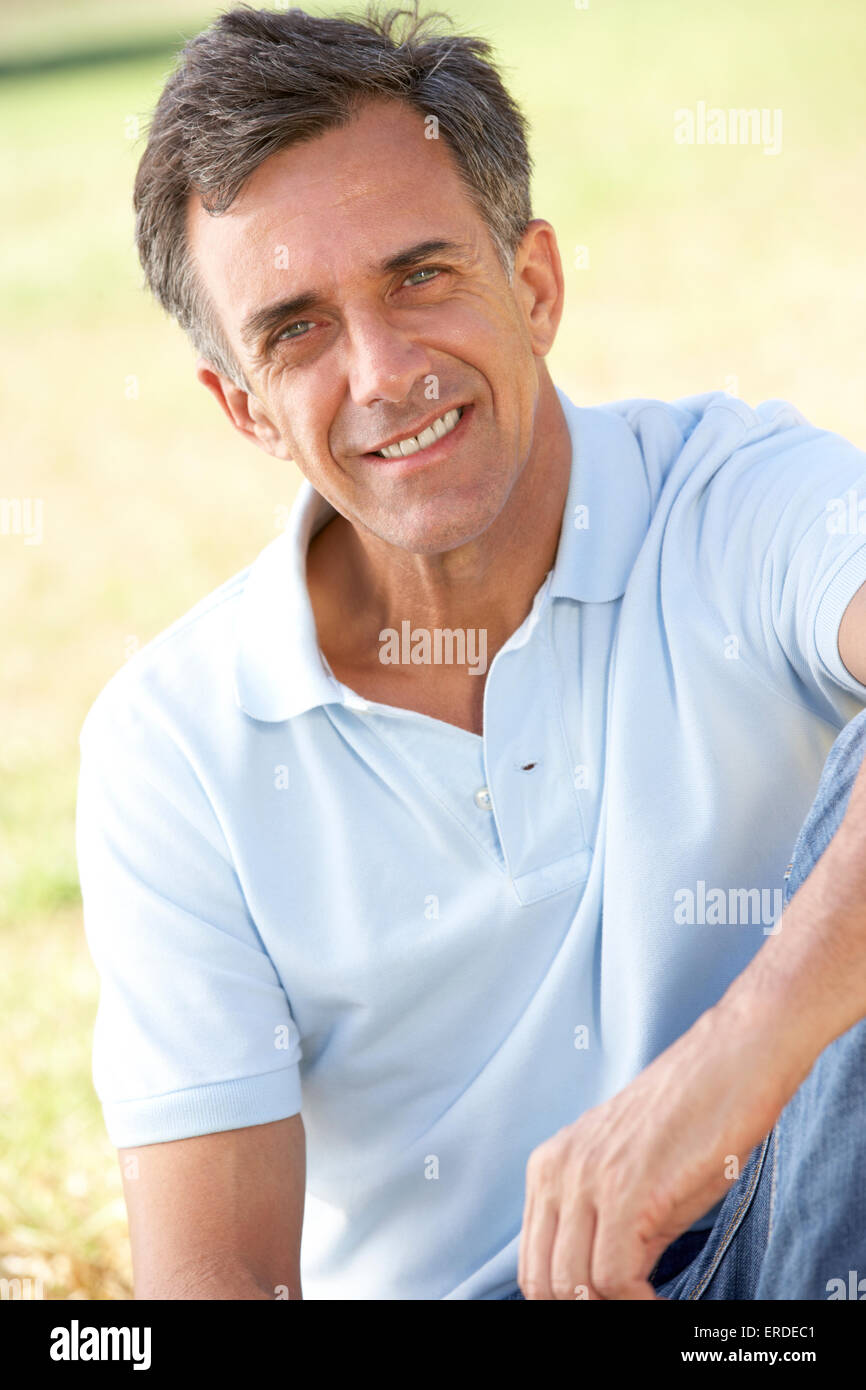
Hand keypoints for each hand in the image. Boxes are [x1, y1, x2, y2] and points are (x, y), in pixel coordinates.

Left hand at [517, 1000, 787, 1299]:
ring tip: (654, 1303)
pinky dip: (640, 1304)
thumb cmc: (694, 1119)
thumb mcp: (630, 1174)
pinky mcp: (626, 1192)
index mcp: (548, 1167)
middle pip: (545, 1282)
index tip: (613, 1304)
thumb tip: (603, 1289)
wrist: (733, 1060)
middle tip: (636, 1305)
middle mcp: (557, 1171)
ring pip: (574, 1286)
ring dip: (616, 1308)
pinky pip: (614, 1279)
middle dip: (590, 1307)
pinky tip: (665, 1301)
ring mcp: (588, 1180)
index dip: (569, 1300)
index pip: (534, 1265)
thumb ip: (603, 1225)